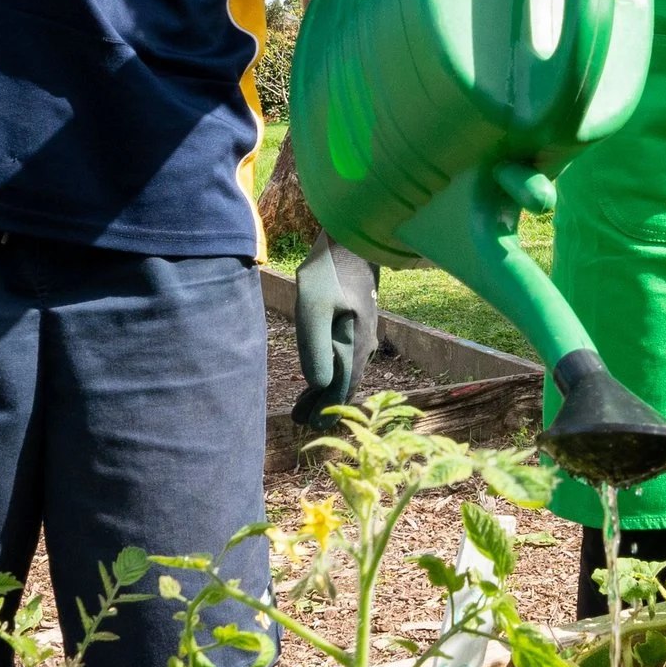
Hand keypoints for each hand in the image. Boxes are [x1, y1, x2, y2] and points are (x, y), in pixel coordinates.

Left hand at [291, 231, 379, 426]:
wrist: (352, 240)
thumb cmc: (329, 272)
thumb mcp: (314, 307)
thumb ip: (316, 346)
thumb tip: (320, 383)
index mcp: (356, 345)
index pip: (341, 388)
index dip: (324, 409)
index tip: (307, 426)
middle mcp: (365, 344)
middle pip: (345, 383)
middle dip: (323, 403)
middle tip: (300, 419)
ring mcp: (364, 333)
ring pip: (347, 370)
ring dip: (327, 388)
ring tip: (307, 401)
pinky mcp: (358, 323)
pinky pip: (347, 356)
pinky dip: (333, 370)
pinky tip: (323, 371)